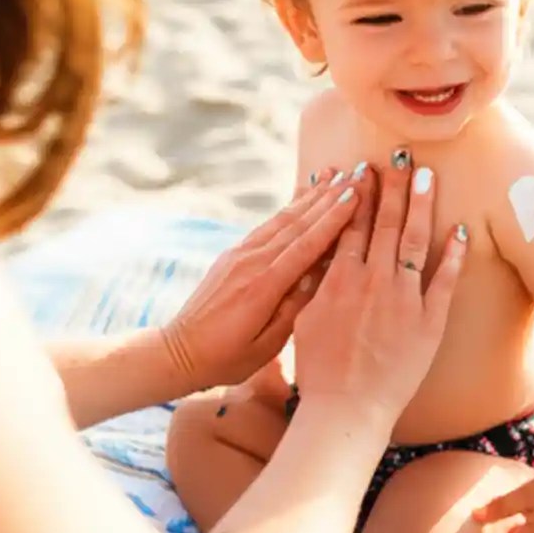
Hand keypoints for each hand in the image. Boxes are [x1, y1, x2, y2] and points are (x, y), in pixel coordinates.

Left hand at [160, 169, 358, 390]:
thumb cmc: (226, 358)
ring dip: (311, 196)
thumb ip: (293, 308)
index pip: (306, 245)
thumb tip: (318, 275)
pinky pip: (268, 226)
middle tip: (354, 174)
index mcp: (264, 286)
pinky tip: (302, 196)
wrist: (178, 351)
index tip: (355, 195)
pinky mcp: (233, 254)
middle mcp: (252, 262)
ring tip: (333, 175)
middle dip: (329, 197)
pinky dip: (289, 208)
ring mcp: (240, 255)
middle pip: (298, 223)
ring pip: (282, 219)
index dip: (333, 219)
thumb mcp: (266, 345)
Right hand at [293, 150, 466, 425]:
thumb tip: (312, 258)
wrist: (346, 411)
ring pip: (414, 240)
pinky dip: (454, 253)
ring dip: (421, 204)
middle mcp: (371, 281)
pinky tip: (462, 228)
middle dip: (392, 184)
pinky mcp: (428, 322)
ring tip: (427, 174)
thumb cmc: (319, 372)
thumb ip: (312, 285)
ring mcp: (402, 300)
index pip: (350, 224)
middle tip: (400, 152)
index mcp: (338, 279)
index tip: (364, 167)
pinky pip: (444, 281)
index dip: (359, 193)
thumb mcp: (303, 321)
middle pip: (384, 222)